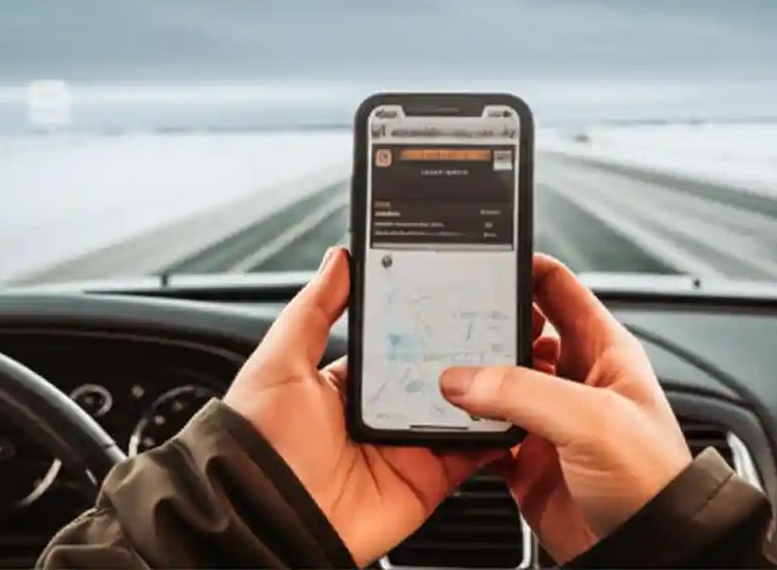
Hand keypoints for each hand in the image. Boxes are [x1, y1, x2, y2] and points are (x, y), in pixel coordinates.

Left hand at [223, 247, 501, 566]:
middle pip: (436, 371)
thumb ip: (313, 309)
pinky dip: (494, 435)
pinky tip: (512, 406)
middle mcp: (380, 413)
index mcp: (345, 382)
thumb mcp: (280, 362)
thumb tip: (339, 258)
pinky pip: (471, 454)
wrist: (267, 517)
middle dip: (466, 348)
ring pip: (461, 408)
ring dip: (488, 385)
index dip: (425, 318)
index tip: (455, 289)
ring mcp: (406, 447)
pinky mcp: (428, 479)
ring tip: (516, 352)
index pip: (396, 341)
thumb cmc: (260, 442)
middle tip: (499, 316)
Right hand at [440, 254, 691, 562]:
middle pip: (516, 334)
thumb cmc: (652, 482)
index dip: (523, 268)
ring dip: (468, 380)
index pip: (559, 288)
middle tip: (447, 324)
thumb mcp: (591, 418)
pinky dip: (463, 429)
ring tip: (440, 371)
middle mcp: (573, 380)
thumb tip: (464, 379)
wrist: (647, 552)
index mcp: (603, 351)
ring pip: (494, 384)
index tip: (483, 263)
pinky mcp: (526, 460)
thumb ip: (524, 391)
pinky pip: (483, 434)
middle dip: (483, 326)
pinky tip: (448, 423)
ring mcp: (548, 420)